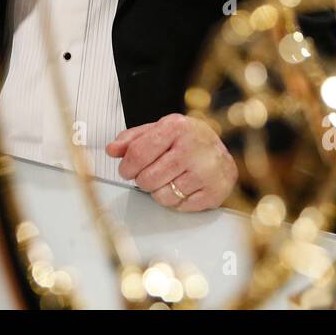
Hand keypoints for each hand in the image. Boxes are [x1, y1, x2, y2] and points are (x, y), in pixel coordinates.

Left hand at [106, 114, 236, 211]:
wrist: (223, 149)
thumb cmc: (188, 139)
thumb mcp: (160, 130)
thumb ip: (132, 139)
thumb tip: (112, 150)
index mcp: (177, 127)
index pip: (138, 153)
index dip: (126, 166)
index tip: (127, 170)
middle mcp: (193, 148)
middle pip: (148, 178)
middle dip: (143, 180)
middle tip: (151, 174)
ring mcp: (206, 171)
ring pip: (162, 196)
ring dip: (159, 191)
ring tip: (169, 179)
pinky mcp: (214, 191)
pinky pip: (179, 207)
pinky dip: (177, 201)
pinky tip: (183, 186)